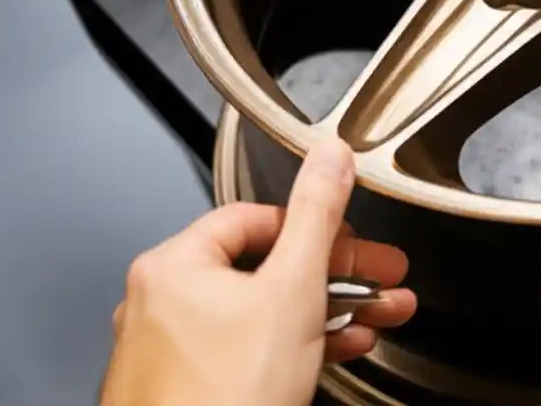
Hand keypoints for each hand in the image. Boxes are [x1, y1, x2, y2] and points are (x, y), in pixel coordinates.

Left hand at [100, 138, 416, 405]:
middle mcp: (161, 303)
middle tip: (379, 278)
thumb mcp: (292, 291)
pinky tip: (336, 351)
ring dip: (325, 311)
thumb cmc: (225, 395)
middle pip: (264, 267)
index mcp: (173, 266)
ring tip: (376, 319)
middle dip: (336, 274)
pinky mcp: (186, 387)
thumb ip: (316, 218)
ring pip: (261, 312)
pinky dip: (293, 345)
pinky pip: (247, 350)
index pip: (254, 218)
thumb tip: (329, 159)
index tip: (351, 237)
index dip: (313, 225)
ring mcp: (170, 350)